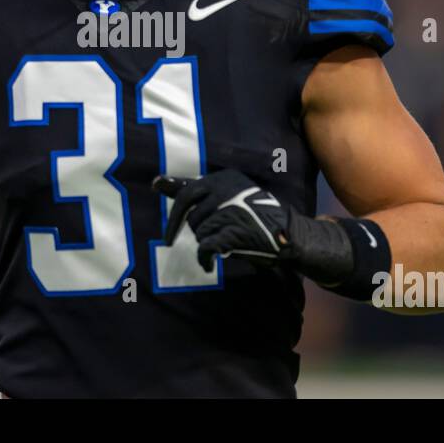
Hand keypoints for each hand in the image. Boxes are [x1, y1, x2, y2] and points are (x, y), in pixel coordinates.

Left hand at [153, 169, 292, 271]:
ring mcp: (230, 211)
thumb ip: (193, 190)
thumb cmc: (254, 213)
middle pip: (191, 215)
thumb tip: (155, 182)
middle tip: (178, 241)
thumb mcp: (227, 193)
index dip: (174, 213)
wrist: (288, 233)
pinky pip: (206, 247)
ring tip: (219, 244)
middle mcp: (226, 191)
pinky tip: (208, 263)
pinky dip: (204, 258)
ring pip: (199, 231)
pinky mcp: (234, 232)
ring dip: (205, 241)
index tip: (165, 225)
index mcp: (224, 178)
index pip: (187, 193)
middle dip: (184, 229)